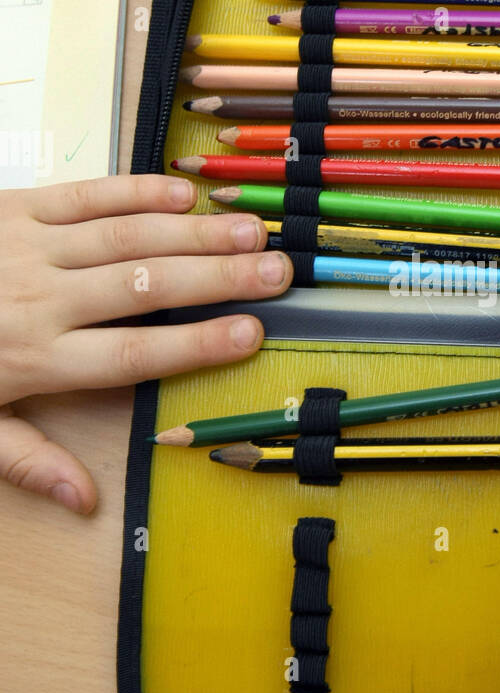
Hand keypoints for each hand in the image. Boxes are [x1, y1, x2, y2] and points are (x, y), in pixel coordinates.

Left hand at [0, 175, 292, 513]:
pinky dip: (136, 190)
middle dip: (219, 279)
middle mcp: (41, 299)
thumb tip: (86, 502)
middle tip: (279, 271)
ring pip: (126, 236)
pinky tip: (184, 194)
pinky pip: (85, 194)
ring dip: (194, 232)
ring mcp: (29, 246)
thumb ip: (27, 460)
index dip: (196, 344)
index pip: (133, 354)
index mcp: (36, 359)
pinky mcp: (15, 206)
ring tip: (252, 230)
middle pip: (145, 287)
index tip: (252, 334)